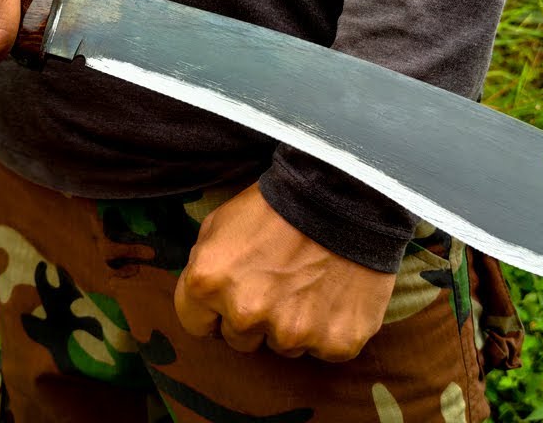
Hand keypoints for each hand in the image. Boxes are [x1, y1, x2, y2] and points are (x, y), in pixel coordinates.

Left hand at [174, 183, 395, 361]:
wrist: (347, 194)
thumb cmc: (278, 205)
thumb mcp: (220, 221)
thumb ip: (203, 266)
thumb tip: (202, 298)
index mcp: (208, 282)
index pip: (195, 324)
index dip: (213, 309)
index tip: (233, 294)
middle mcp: (245, 314)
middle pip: (239, 339)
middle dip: (253, 317)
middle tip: (277, 282)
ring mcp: (292, 332)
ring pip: (283, 345)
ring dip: (292, 322)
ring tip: (310, 282)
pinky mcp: (335, 342)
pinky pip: (324, 347)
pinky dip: (330, 327)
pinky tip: (335, 294)